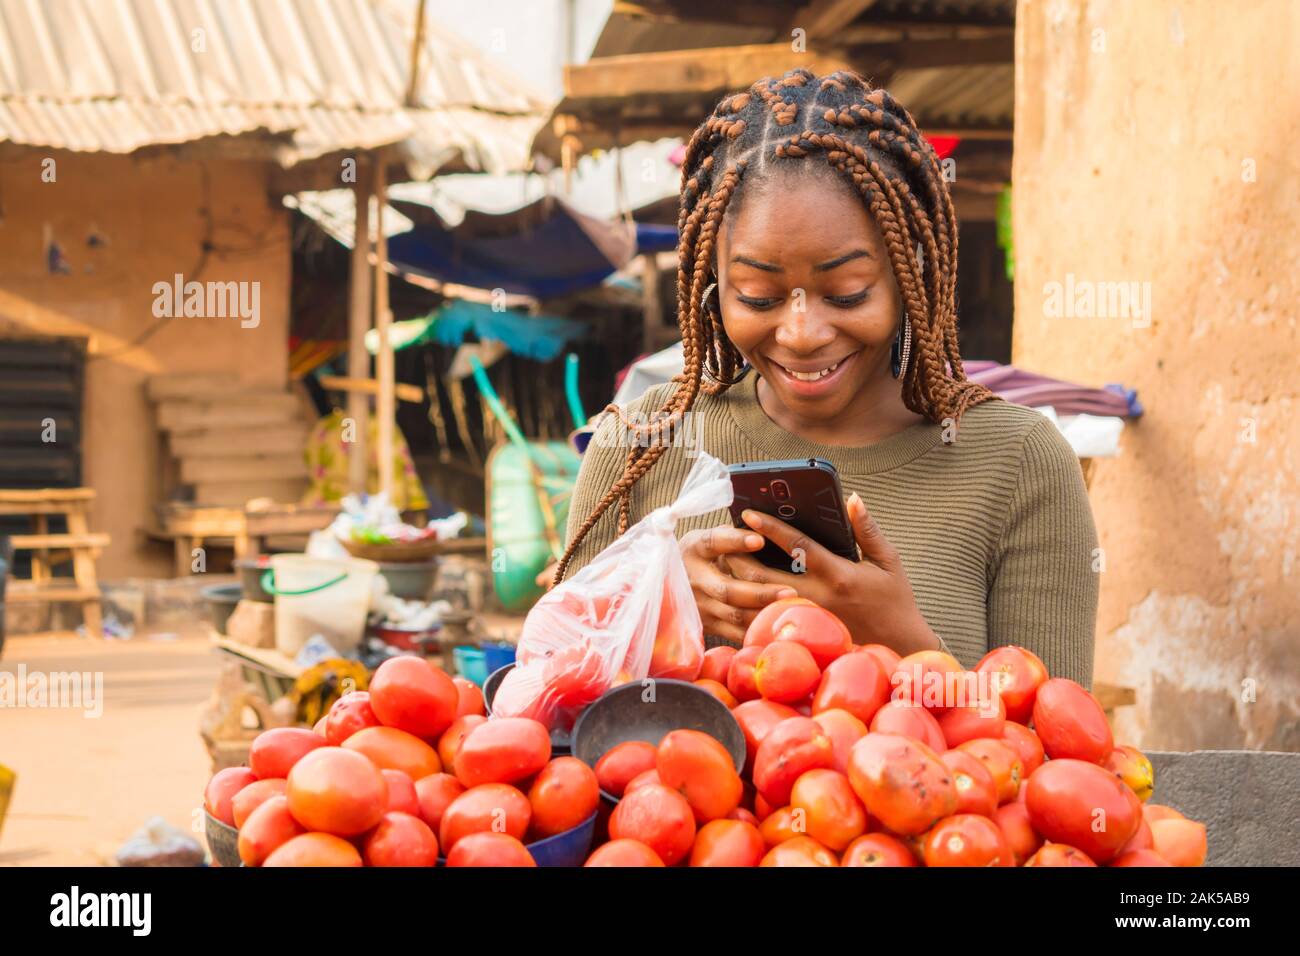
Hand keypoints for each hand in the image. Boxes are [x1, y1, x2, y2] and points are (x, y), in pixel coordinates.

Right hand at [679, 526, 798, 642]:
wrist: (666, 583)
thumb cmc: (700, 555)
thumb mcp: (706, 539)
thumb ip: (728, 535)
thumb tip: (759, 524)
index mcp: (695, 549)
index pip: (714, 542)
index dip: (735, 541)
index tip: (760, 540)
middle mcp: (693, 578)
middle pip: (727, 590)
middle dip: (761, 593)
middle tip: (790, 591)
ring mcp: (699, 604)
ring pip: (734, 614)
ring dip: (763, 613)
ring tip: (788, 610)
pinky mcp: (706, 624)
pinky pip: (734, 631)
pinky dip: (756, 630)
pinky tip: (776, 625)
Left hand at [726, 493, 941, 654]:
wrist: (899, 645)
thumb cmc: (894, 600)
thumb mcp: (888, 561)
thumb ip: (868, 529)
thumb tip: (852, 498)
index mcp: (838, 574)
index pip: (796, 545)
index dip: (769, 528)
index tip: (748, 513)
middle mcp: (817, 597)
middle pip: (764, 576)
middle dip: (739, 556)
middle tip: (724, 540)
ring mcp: (806, 619)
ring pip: (758, 601)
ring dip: (739, 581)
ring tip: (725, 562)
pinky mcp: (802, 634)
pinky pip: (766, 620)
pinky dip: (748, 606)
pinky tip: (738, 593)